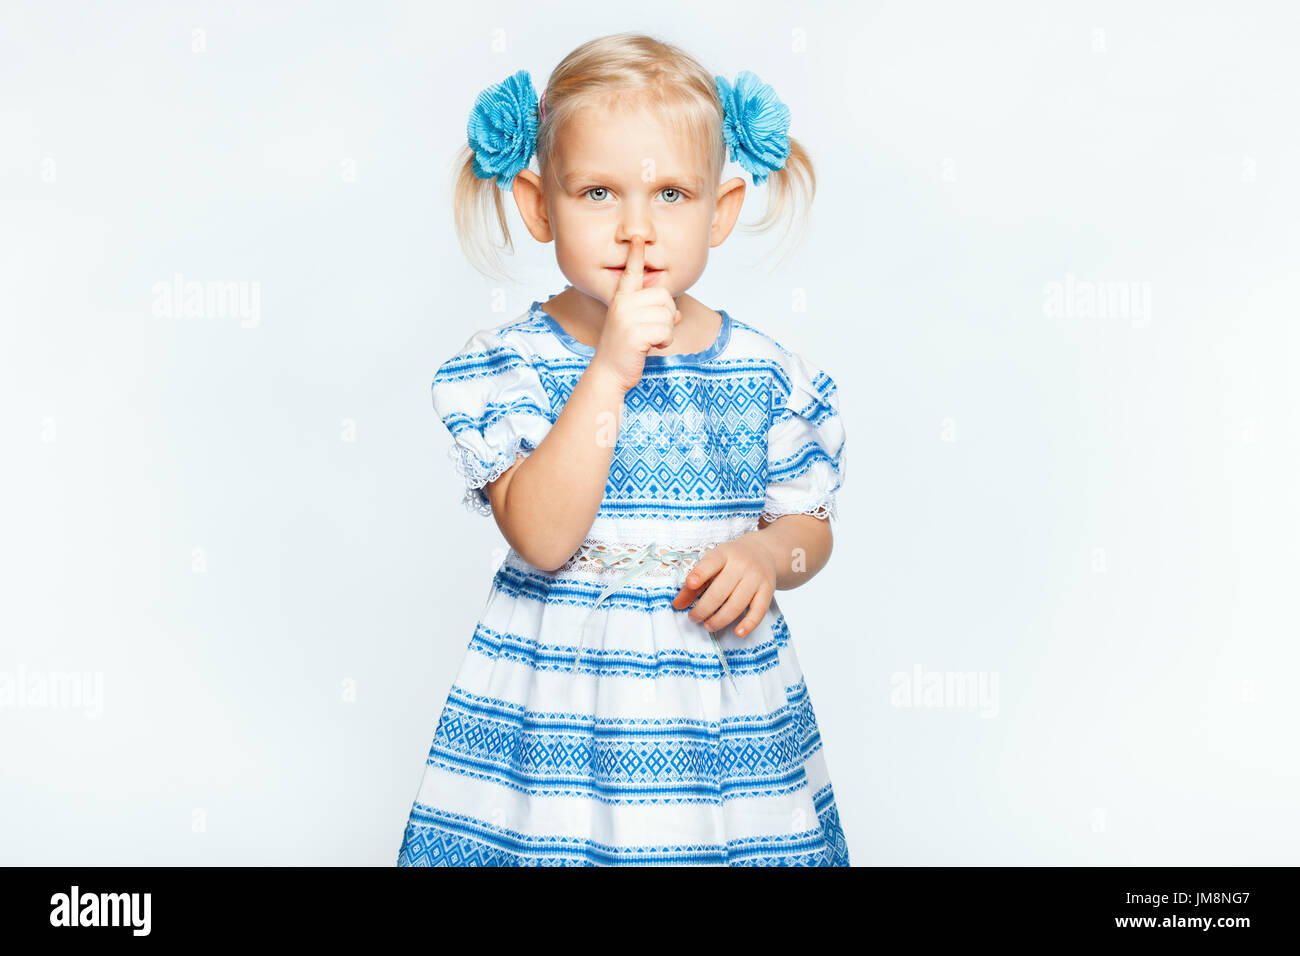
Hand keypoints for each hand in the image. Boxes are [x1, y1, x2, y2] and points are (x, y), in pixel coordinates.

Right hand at [588, 235, 681, 392]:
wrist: (608, 373)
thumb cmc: (624, 351)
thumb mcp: (637, 327)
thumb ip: (655, 315)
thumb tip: (679, 313)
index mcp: (622, 299)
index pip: (631, 273)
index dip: (636, 255)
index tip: (639, 237)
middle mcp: (623, 304)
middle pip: (664, 297)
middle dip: (668, 316)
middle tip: (654, 331)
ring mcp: (627, 318)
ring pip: (668, 315)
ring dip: (666, 332)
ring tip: (650, 340)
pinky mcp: (635, 333)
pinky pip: (666, 330)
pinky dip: (665, 342)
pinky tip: (651, 348)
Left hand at [670, 533, 777, 637]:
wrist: (763, 553)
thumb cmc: (731, 562)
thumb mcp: (712, 565)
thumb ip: (694, 585)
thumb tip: (677, 605)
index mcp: (724, 554)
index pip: (711, 563)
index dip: (700, 573)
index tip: (690, 583)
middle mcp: (741, 565)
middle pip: (721, 590)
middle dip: (704, 608)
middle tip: (693, 618)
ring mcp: (756, 578)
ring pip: (737, 604)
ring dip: (720, 619)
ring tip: (708, 626)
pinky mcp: (768, 591)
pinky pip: (758, 611)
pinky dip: (748, 624)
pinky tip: (738, 632)